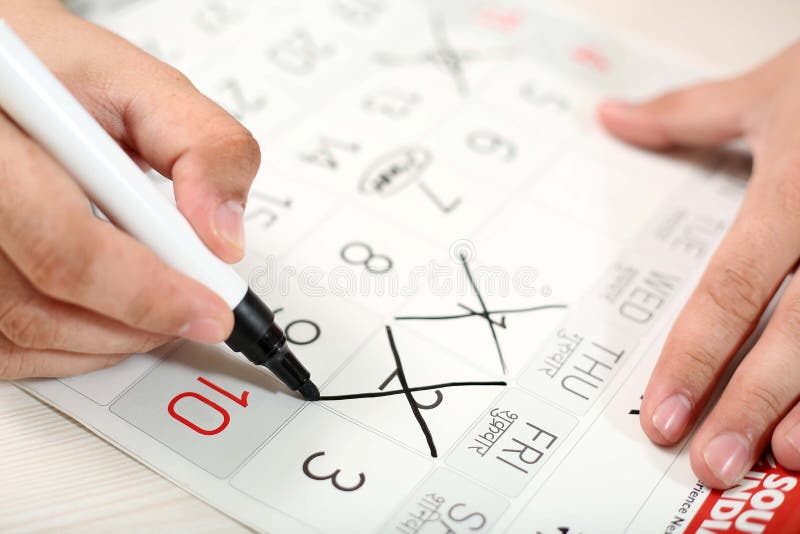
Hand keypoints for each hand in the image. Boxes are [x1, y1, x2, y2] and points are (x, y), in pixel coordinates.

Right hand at [0, 1, 258, 377]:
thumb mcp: (142, 87)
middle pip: (41, 306)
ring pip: (23, 335)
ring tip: (158, 308)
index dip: (148, 292)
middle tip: (196, 310)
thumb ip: (202, 146)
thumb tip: (224, 235)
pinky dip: (68, 349)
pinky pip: (3, 347)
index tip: (210, 309)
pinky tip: (106, 319)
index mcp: (0, 144)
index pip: (67, 245)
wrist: (4, 80)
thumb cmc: (60, 78)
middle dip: (140, 322)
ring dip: (109, 341)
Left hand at [598, 41, 799, 487]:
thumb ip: (687, 115)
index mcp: (794, 193)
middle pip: (795, 334)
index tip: (663, 414)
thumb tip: (608, 116)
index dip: (695, 357)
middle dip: (751, 404)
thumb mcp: (768, 88)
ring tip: (783, 456)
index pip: (730, 289)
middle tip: (712, 463)